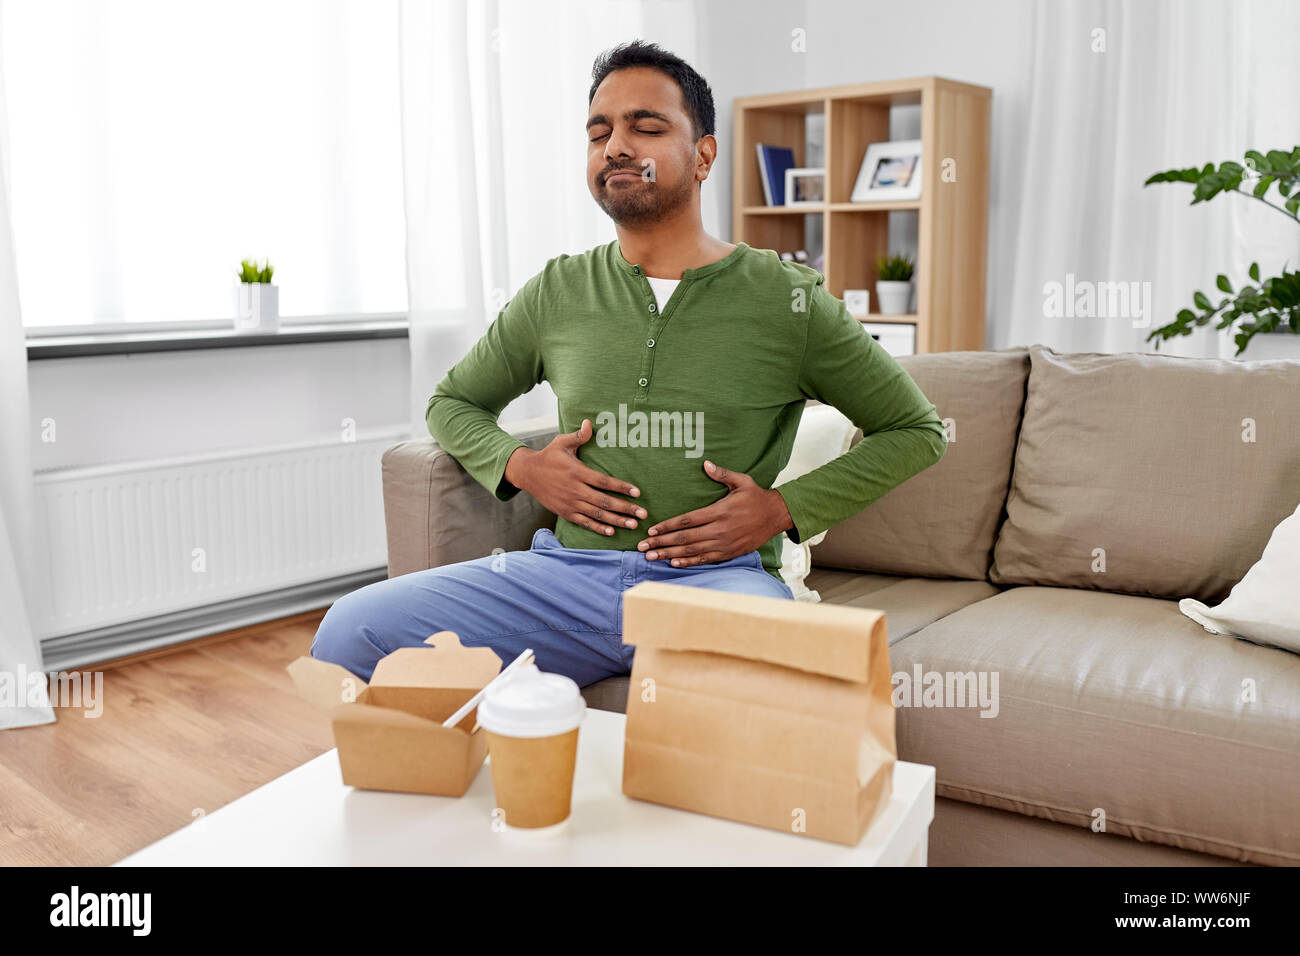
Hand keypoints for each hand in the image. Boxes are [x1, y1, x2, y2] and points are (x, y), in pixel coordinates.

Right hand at [504, 419, 646, 535]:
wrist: (527, 473)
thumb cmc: (548, 456)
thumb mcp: (562, 442)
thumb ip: (578, 436)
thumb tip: (590, 422)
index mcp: (577, 472)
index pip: (604, 482)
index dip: (621, 487)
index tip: (637, 492)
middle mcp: (575, 489)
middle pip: (604, 501)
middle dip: (625, 509)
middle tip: (642, 514)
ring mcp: (570, 503)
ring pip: (597, 514)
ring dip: (616, 521)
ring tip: (633, 525)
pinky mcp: (565, 512)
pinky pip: (584, 522)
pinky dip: (598, 528)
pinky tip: (611, 532)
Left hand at [637, 459, 793, 565]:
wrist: (776, 516)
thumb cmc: (756, 497)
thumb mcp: (741, 481)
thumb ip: (722, 474)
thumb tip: (705, 464)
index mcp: (719, 511)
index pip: (687, 520)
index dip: (667, 526)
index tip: (651, 530)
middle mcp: (719, 530)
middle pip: (684, 538)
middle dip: (661, 543)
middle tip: (643, 547)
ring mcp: (724, 544)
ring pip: (691, 551)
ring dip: (669, 554)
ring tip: (651, 557)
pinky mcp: (729, 553)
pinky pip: (705, 559)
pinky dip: (688, 562)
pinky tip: (673, 563)